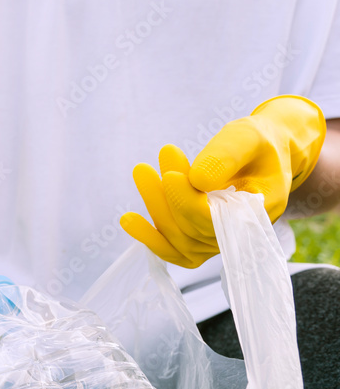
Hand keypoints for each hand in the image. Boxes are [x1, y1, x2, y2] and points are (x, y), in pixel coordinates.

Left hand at [120, 95, 325, 267]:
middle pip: (193, 229)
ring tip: (142, 172)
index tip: (169, 175)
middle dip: (166, 197)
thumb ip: (226, 156)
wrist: (260, 155)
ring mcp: (220, 243)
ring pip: (179, 239)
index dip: (188, 201)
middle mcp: (242, 235)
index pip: (218, 219)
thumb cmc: (255, 143)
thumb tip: (197, 180)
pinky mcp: (201, 244)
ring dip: (155, 207)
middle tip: (144, 167)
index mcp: (261, 210)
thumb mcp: (246, 137)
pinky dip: (150, 237)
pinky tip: (128, 220)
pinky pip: (173, 251)